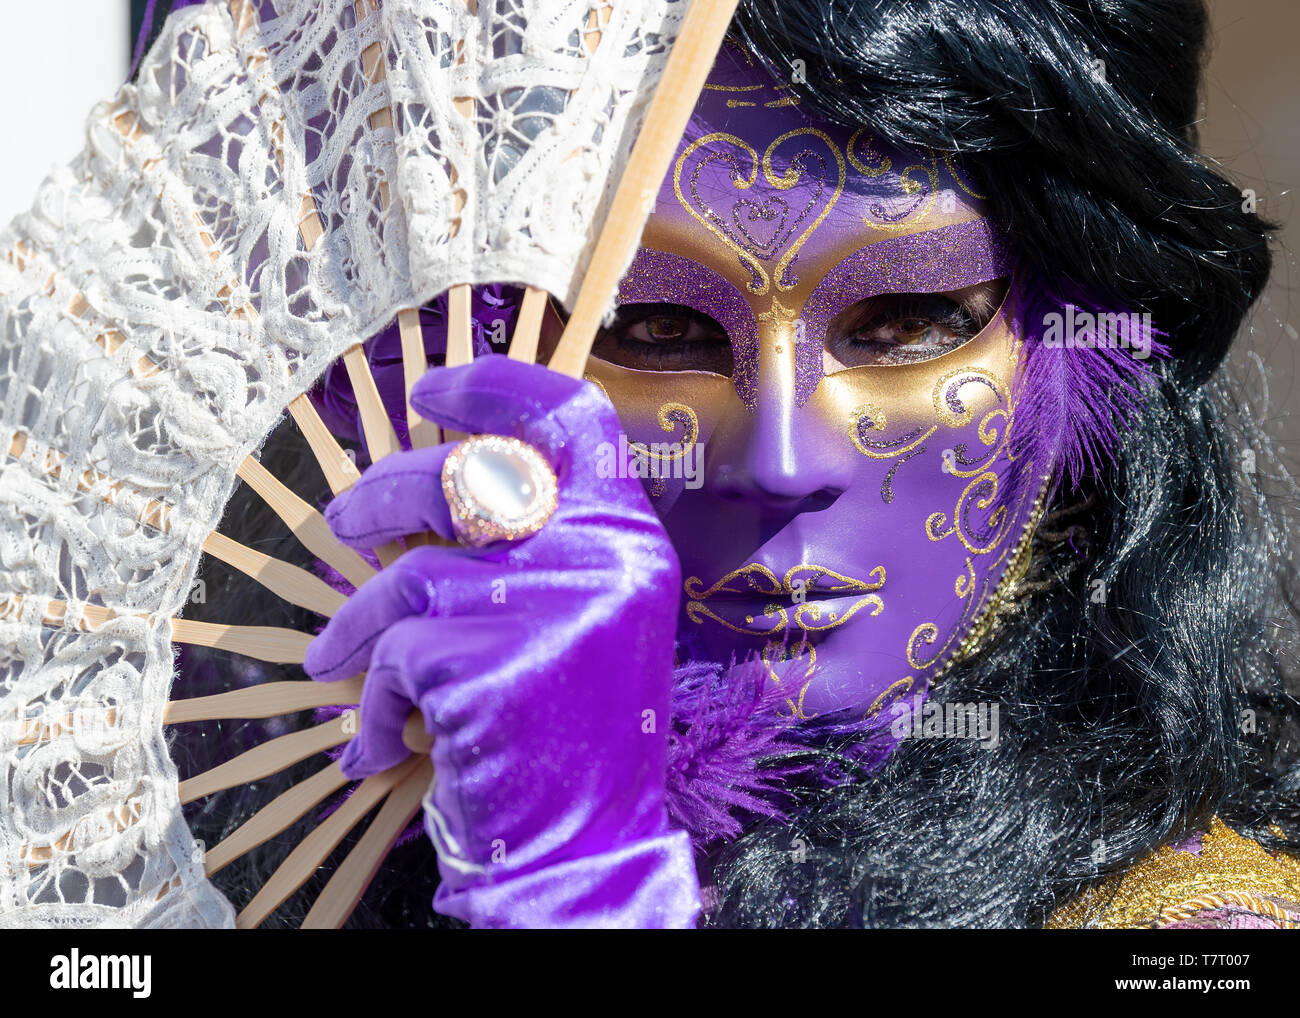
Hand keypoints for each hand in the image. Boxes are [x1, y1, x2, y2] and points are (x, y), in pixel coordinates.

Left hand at [303, 355, 700, 927]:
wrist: (587, 842)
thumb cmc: (577, 727)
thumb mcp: (591, 612)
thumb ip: (547, 542)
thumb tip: (445, 475)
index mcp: (627, 533)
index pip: (570, 415)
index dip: (496, 385)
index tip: (431, 388)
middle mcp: (598, 553)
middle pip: (465, 478)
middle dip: (382, 495)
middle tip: (342, 521)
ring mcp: (543, 604)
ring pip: (409, 576)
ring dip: (357, 621)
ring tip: (332, 656)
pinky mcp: (484, 662)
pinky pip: (390, 657)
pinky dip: (370, 699)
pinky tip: (380, 737)